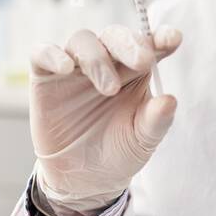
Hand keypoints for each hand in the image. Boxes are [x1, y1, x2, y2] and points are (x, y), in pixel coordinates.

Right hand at [28, 23, 182, 215]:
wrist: (83, 179)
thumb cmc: (118, 151)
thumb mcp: (142, 140)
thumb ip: (156, 120)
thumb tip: (170, 100)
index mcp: (136, 70)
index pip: (151, 45)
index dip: (162, 37)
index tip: (173, 39)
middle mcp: (108, 61)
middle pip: (116, 36)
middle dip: (130, 44)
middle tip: (143, 61)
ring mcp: (76, 67)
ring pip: (83, 40)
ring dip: (97, 59)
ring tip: (109, 89)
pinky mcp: (46, 77)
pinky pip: (42, 54)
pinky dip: (52, 55)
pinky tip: (65, 67)